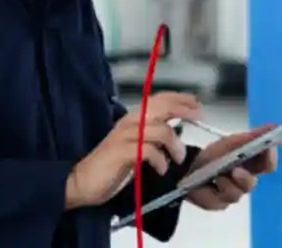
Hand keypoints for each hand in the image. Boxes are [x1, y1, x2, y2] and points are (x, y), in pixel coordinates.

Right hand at [65, 91, 201, 208]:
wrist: (82, 181)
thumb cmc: (110, 166)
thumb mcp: (136, 147)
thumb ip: (152, 136)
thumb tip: (174, 131)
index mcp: (133, 119)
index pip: (159, 100)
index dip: (179, 99)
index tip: (197, 104)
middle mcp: (130, 122)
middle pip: (162, 107)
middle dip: (183, 109)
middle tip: (198, 116)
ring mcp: (125, 136)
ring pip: (160, 130)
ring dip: (175, 145)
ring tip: (178, 158)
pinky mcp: (122, 152)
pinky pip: (149, 150)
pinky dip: (160, 160)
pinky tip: (161, 168)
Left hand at [184, 125, 279, 210]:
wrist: (191, 166)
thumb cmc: (215, 155)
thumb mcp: (232, 142)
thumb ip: (253, 136)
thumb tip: (274, 126)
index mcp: (251, 165)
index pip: (268, 165)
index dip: (270, 158)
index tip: (267, 149)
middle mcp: (244, 182)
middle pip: (252, 184)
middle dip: (245, 177)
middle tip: (236, 171)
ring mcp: (232, 194)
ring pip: (235, 194)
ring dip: (225, 184)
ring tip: (217, 177)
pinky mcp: (219, 204)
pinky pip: (220, 201)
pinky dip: (212, 191)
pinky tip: (209, 184)